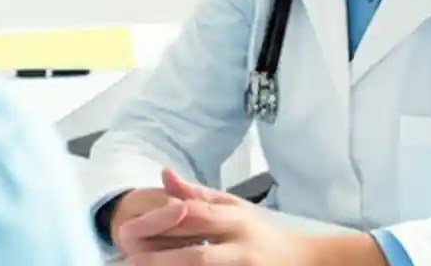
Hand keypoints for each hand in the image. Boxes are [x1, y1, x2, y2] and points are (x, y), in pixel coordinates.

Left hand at [117, 168, 315, 264]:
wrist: (305, 261)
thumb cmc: (261, 232)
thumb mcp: (233, 207)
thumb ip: (197, 194)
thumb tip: (164, 174)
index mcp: (234, 218)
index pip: (192, 217)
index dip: (159, 221)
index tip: (128, 228)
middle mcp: (240, 244)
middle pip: (196, 252)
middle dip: (158, 257)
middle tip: (126, 258)